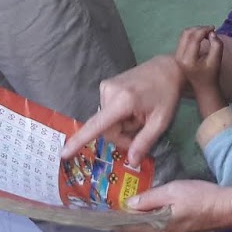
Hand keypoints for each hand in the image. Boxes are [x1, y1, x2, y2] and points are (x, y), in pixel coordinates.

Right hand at [60, 54, 184, 167]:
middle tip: (141, 128)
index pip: (97, 125)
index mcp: (122, 101)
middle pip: (106, 129)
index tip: (64, 153)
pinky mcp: (106, 86)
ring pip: (107, 122)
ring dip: (122, 125)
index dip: (79, 140)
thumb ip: (144, 142)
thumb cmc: (167, 95)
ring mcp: (105, 87)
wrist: (167, 69)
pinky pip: (108, 112)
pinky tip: (133, 108)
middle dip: (122, 135)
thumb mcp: (160, 122)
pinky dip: (119, 116)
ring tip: (139, 114)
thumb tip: (131, 162)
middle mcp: (108, 92)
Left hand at [117, 180, 231, 231]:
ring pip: (146, 230)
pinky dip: (147, 220)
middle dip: (121, 221)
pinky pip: (157, 228)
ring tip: (122, 208)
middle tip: (107, 208)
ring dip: (134, 221)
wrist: (228, 208)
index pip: (127, 228)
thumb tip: (128, 204)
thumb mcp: (172, 191)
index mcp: (157, 229)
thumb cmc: (200, 198)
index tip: (97, 217)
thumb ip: (149, 198)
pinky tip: (145, 211)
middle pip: (135, 231)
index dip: (112, 222)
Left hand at [173, 26, 220, 85]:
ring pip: (184, 35)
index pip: (194, 38)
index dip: (204, 30)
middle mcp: (179, 58)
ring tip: (208, 34)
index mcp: (188, 60)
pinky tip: (202, 38)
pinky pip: (183, 39)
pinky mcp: (178, 55)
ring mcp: (177, 56)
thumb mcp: (217, 60)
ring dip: (196, 31)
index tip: (214, 29)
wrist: (203, 88)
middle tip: (211, 30)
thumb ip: (217, 45)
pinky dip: (193, 35)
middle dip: (199, 28)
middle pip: (186, 33)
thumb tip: (212, 33)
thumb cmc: (212, 75)